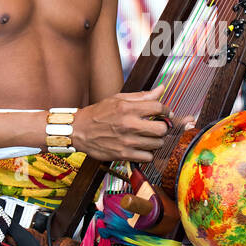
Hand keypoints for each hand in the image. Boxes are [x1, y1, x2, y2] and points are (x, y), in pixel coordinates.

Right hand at [73, 84, 195, 162]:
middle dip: (163, 127)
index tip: (165, 113)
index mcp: (128, 108)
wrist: (79, 130)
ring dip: (156, 141)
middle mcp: (129, 124)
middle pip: (162, 128)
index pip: (159, 107)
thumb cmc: (99, 113)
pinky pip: (148, 157)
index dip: (166, 110)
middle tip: (158, 126)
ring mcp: (127, 141)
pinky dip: (148, 154)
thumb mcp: (119, 99)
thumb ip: (142, 96)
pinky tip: (141, 148)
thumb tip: (162, 88)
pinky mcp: (124, 155)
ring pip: (157, 144)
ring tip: (148, 137)